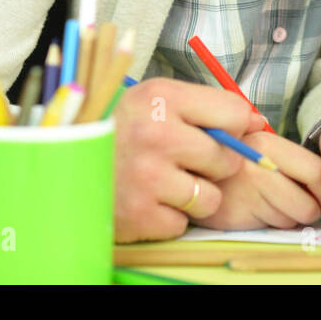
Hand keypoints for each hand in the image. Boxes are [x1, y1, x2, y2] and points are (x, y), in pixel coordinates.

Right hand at [113, 78, 269, 242]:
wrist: (62, 161)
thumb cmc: (119, 128)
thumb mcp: (156, 100)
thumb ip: (207, 107)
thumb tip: (258, 122)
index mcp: (162, 98)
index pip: (235, 112)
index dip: (235, 126)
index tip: (219, 132)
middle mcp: (156, 135)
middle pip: (227, 158)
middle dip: (215, 163)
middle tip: (185, 160)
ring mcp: (147, 178)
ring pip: (211, 196)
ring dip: (196, 194)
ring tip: (167, 182)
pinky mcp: (139, 215)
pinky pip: (183, 222)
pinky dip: (170, 216)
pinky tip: (149, 200)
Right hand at [192, 132, 320, 230]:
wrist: (194, 175)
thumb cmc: (240, 164)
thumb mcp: (267, 152)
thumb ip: (298, 163)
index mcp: (269, 143)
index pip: (318, 171)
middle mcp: (257, 165)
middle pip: (308, 203)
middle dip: (312, 211)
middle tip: (302, 206)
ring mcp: (246, 191)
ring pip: (292, 218)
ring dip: (289, 217)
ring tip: (270, 202)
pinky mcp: (236, 214)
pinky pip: (272, 226)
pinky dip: (271, 223)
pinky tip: (256, 210)